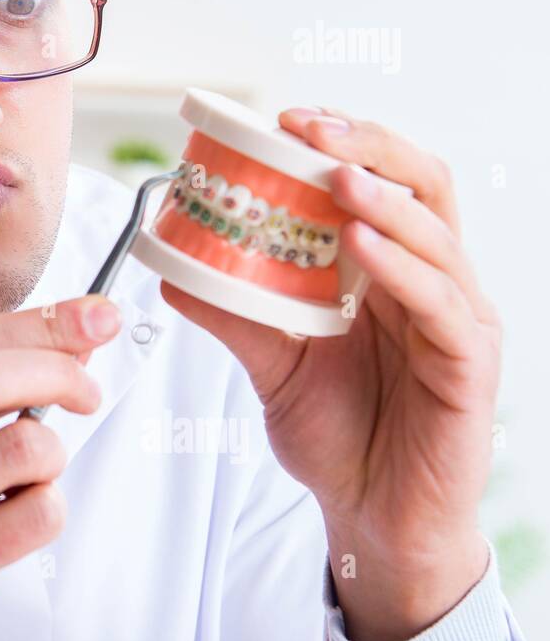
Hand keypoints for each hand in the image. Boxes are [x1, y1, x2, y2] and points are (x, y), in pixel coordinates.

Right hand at [0, 294, 121, 640]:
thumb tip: (77, 335)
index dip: (43, 324)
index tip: (95, 318)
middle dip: (59, 371)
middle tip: (85, 390)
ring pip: (25, 448)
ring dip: (52, 448)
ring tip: (31, 467)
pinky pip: (40, 513)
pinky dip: (50, 501)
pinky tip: (19, 508)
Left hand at [160, 105, 499, 640]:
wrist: (371, 518)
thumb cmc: (338, 435)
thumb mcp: (271, 363)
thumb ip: (232, 313)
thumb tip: (171, 269)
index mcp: (386, 271)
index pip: (379, 181)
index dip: (341, 142)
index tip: (283, 121)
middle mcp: (428, 282)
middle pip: (421, 184)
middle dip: (366, 146)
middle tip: (306, 129)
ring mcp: (456, 319)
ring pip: (435, 234)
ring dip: (383, 197)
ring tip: (333, 175)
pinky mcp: (469, 364)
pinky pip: (442, 303)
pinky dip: (402, 267)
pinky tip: (361, 245)